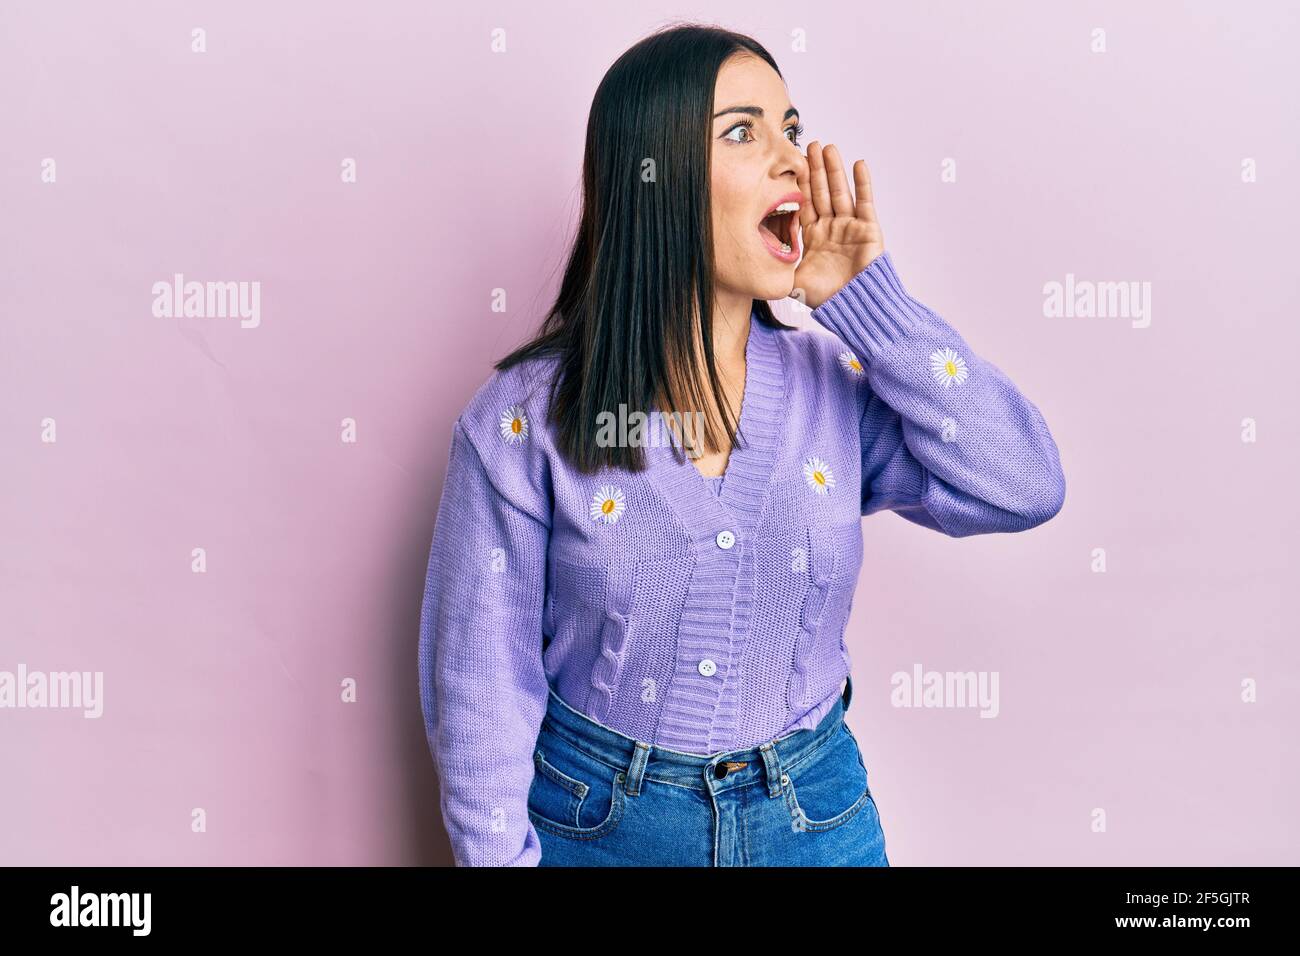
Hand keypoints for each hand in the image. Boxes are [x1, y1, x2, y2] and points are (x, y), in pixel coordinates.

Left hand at [792, 142, 885, 309]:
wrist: (854, 307)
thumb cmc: (827, 298)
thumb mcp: (794, 281)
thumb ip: (778, 270)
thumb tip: (752, 267)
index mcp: (813, 236)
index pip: (804, 203)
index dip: (799, 184)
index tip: (792, 164)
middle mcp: (831, 228)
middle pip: (821, 192)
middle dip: (815, 169)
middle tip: (809, 145)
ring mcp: (850, 227)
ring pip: (840, 192)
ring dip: (834, 170)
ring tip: (828, 148)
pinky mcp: (868, 229)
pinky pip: (865, 202)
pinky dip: (862, 183)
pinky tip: (858, 164)